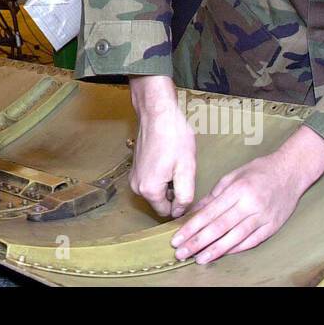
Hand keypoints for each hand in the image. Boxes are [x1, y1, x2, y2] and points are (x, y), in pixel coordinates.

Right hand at [128, 75, 194, 218]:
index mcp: (149, 190)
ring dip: (168, 183)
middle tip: (184, 172)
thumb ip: (184, 196)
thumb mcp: (186, 169)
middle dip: (174, 192)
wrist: (157, 112)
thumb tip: (180, 212)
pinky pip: (151, 180)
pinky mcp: (135, 167)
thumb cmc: (173, 136)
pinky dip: (161, 175)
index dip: (181, 204)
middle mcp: (137, 186)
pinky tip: (169, 159)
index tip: (189, 188)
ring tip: (177, 164)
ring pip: (157, 190)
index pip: (167, 212)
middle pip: (161, 202)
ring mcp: (134, 175)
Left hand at [170, 126, 323, 263]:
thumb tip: (194, 212)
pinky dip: (236, 249)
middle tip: (181, 253)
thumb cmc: (259, 171)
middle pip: (220, 228)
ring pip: (235, 238)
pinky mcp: (273, 227)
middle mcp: (250, 205)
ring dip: (215, 250)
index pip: (209, 213)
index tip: (177, 238)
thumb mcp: (232, 176)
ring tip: (199, 259)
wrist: (291, 172)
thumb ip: (213, 196)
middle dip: (198, 242)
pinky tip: (222, 254)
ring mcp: (263, 217)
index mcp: (238, 190)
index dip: (191, 228)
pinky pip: (252, 241)